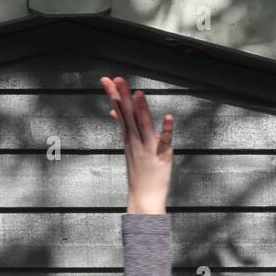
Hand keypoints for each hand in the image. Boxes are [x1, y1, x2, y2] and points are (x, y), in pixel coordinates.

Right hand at [99, 76, 173, 214]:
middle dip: (123, 96)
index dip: (114, 94)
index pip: (120, 111)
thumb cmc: (138, 171)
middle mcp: (136, 140)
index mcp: (129, 136)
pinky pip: (164, 141)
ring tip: (138, 93)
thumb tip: (114, 111)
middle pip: (128, 115)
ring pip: (143, 125)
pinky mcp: (162, 155)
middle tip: (117, 79)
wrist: (144, 196)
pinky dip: (166, 129)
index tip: (106, 79)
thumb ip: (123, 126)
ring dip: (141, 109)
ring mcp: (148, 147)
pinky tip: (168, 117)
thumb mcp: (128, 145)